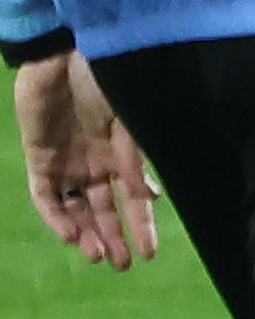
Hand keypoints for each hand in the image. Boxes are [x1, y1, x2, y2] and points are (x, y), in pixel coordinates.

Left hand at [15, 52, 156, 268]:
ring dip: (86, 232)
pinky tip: (68, 235)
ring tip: (95, 255)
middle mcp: (96, 162)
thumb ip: (135, 160)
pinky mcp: (39, 156)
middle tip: (121, 264)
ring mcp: (67, 160)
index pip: (133, 199)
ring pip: (74, 207)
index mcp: (123, 154)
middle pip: (103, 209)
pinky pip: (45, 195)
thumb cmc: (105, 80)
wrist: (61, 53)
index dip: (142, 227)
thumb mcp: (130, 122)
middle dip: (113, 237)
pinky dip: (56, 216)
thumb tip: (148, 197)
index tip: (149, 255)